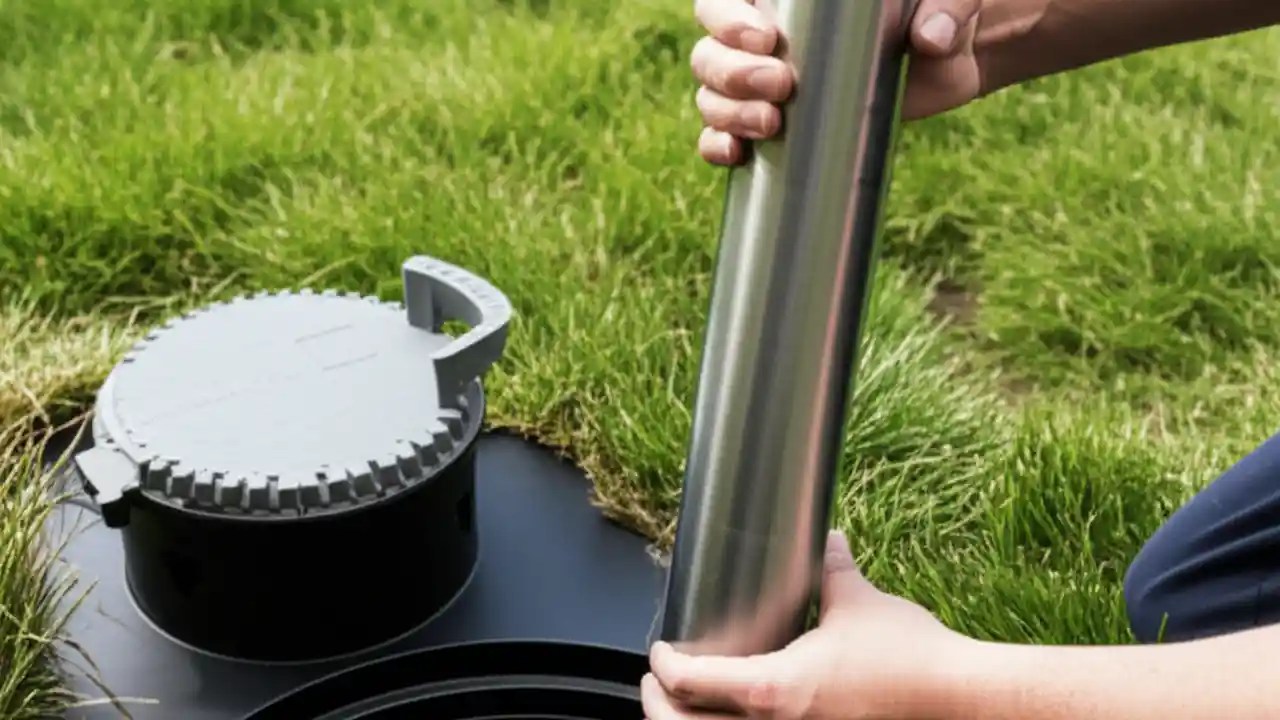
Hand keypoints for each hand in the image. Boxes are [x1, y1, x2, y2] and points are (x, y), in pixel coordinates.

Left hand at [642, 530, 976, 718]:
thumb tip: (828, 540)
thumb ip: (831, 570)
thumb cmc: (910, 659)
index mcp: (773, 691)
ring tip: (692, 707)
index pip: (692, 683)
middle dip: (663, 706)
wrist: (960, 700)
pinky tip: (745, 717)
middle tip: (660, 682)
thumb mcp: (857, 603)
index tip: (661, 652)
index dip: (665, 665)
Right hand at [691, 0, 983, 164]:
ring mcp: (764, 82)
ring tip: (772, 123)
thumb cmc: (943, 8)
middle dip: (733, 73)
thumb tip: (930, 39)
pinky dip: (719, 146)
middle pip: (710, 52)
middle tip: (782, 86)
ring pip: (712, 95)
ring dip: (728, 112)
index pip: (722, 1)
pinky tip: (735, 154)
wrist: (952, 58)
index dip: (726, 18)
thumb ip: (949, 6)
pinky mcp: (776, 124)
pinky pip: (724, 135)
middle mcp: (763, 36)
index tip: (767, 39)